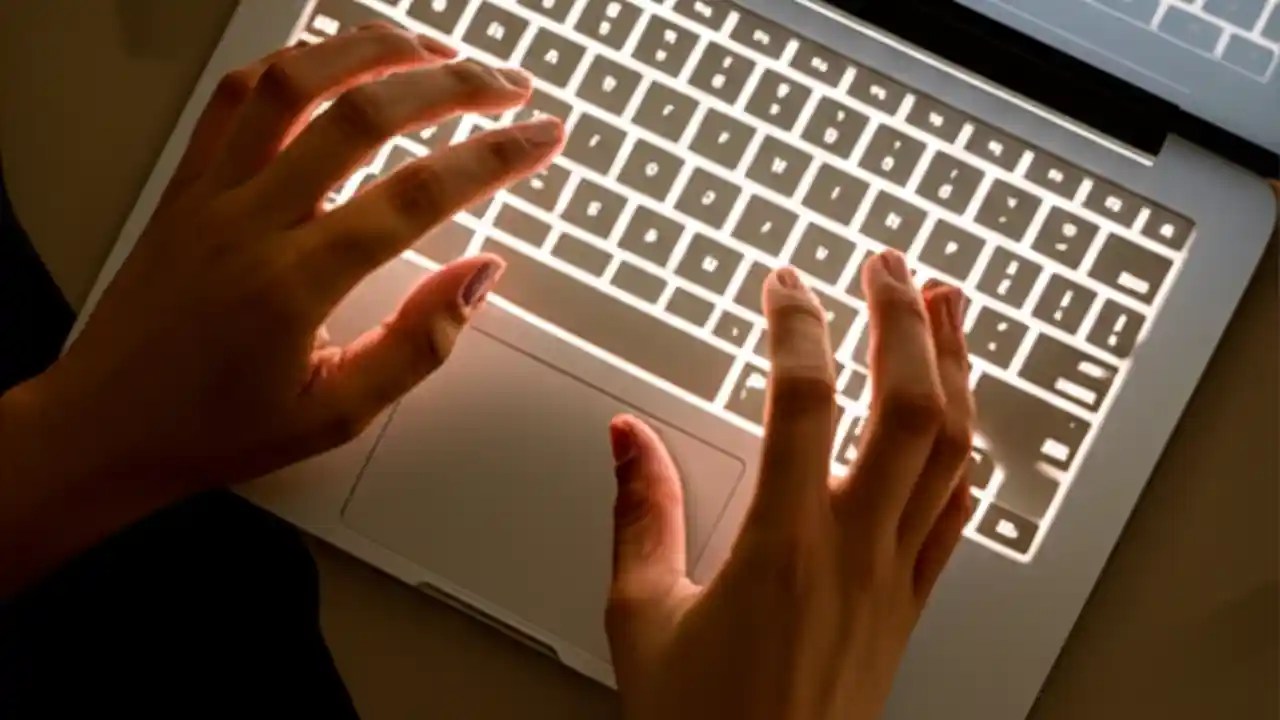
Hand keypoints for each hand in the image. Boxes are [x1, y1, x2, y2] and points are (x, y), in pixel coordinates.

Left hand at [0, 26, 562, 591]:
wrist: (104, 428)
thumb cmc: (214, 429)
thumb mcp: (336, 415)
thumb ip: (418, 345)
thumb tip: (479, 276)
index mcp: (296, 284)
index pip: (417, 196)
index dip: (494, 157)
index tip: (541, 136)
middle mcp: (251, 222)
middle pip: (363, 116)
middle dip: (451, 85)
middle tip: (506, 84)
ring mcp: (211, 193)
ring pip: (293, 82)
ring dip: (372, 49)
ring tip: (433, 47)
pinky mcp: (186, 184)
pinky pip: (234, 96)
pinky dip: (291, 62)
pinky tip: (333, 61)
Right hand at [606, 254, 973, 719]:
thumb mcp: (641, 617)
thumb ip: (638, 514)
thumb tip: (628, 439)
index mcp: (781, 545)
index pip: (804, 401)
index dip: (797, 326)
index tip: (785, 285)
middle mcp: (852, 551)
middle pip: (906, 409)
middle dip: (902, 322)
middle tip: (888, 265)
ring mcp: (894, 578)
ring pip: (951, 453)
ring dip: (953, 370)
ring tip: (946, 311)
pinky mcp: (908, 607)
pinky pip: (958, 519)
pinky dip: (965, 458)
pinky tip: (963, 426)